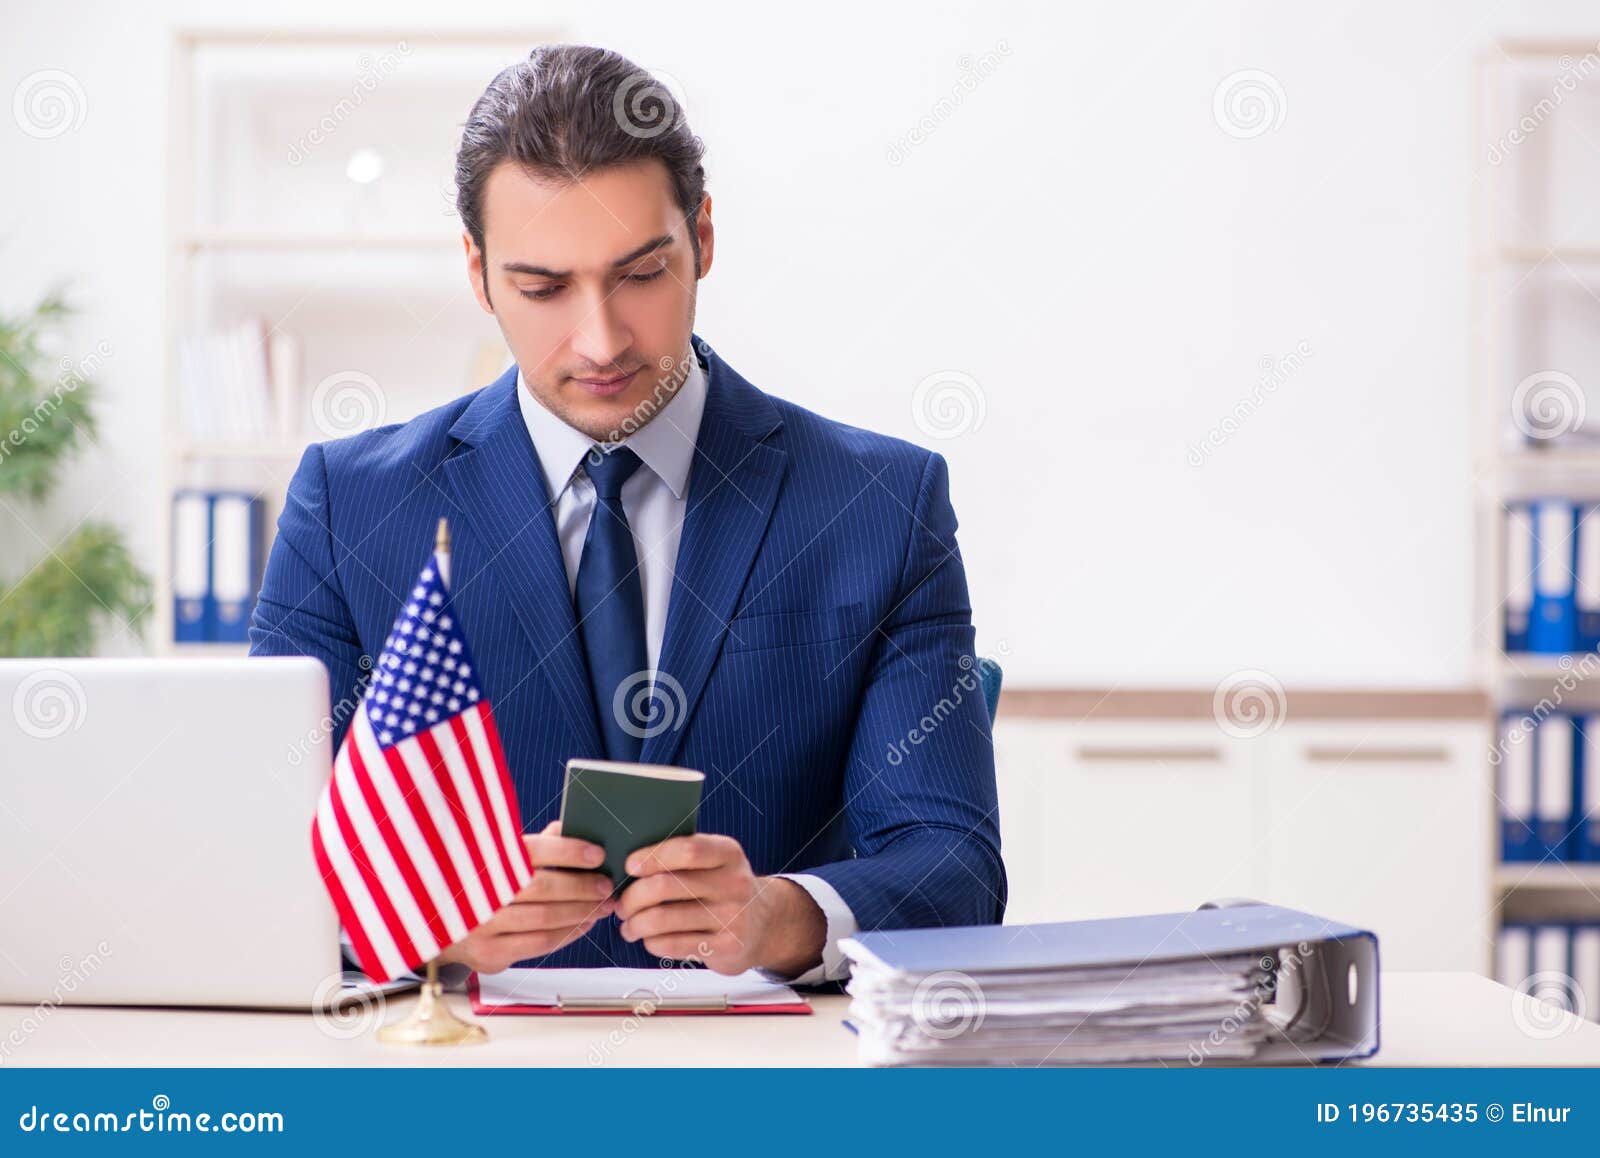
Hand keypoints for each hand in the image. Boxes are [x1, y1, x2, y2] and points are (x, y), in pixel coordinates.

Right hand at [436, 820, 615, 973]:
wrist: (428, 924)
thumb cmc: (472, 883)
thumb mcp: (490, 856)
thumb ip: (530, 845)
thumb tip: (569, 828)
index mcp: (479, 860)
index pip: (531, 851)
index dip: (568, 851)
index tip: (597, 853)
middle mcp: (478, 894)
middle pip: (542, 889)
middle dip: (581, 887)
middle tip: (606, 885)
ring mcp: (482, 928)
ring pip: (545, 920)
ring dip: (580, 913)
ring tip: (601, 905)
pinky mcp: (488, 955)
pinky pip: (539, 945)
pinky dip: (568, 934)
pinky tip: (583, 923)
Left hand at [614, 833, 824, 976]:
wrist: (766, 924)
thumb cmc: (724, 887)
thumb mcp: (717, 861)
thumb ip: (684, 856)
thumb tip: (629, 864)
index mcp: (728, 853)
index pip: (686, 850)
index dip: (652, 856)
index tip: (630, 866)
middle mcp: (733, 883)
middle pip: (665, 886)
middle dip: (632, 897)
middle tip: (622, 904)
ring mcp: (731, 917)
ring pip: (662, 919)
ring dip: (635, 924)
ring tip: (628, 925)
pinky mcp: (725, 947)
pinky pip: (671, 944)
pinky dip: (650, 942)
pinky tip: (648, 939)